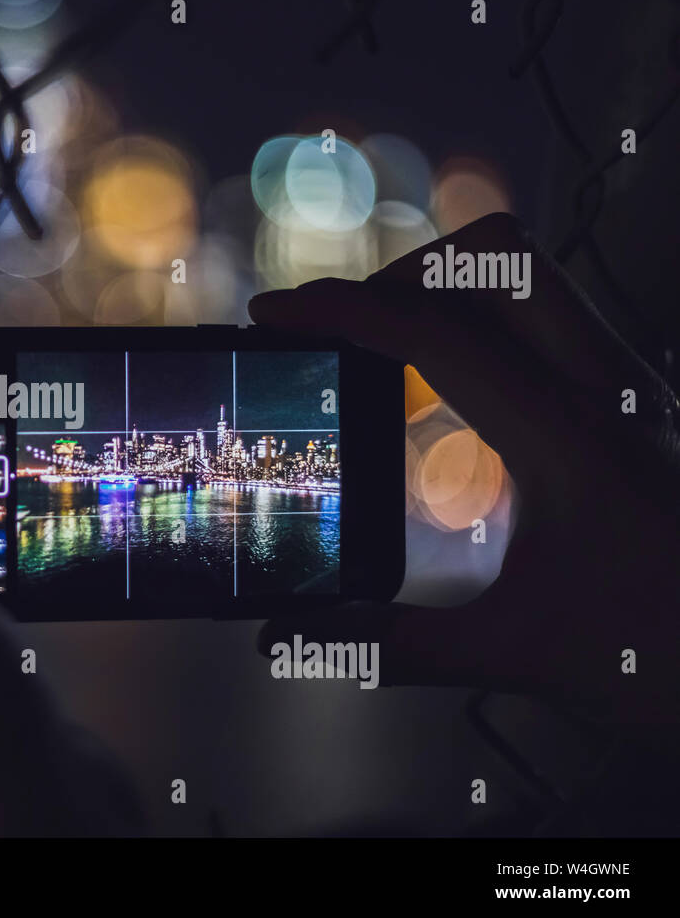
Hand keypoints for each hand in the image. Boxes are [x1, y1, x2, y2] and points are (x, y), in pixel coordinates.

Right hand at [250, 212, 679, 726]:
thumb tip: (287, 640)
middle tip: (345, 327)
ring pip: (531, 277)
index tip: (276, 312)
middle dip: (404, 271)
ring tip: (380, 345)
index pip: (437, 332)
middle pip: (497, 256)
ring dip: (446, 288)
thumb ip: (390, 645)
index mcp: (568, 440)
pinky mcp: (630, 406)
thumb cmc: (659, 661)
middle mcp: (605, 392)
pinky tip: (445, 384)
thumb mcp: (513, 656)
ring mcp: (625, 391)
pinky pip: (549, 321)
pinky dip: (481, 320)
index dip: (342, 309)